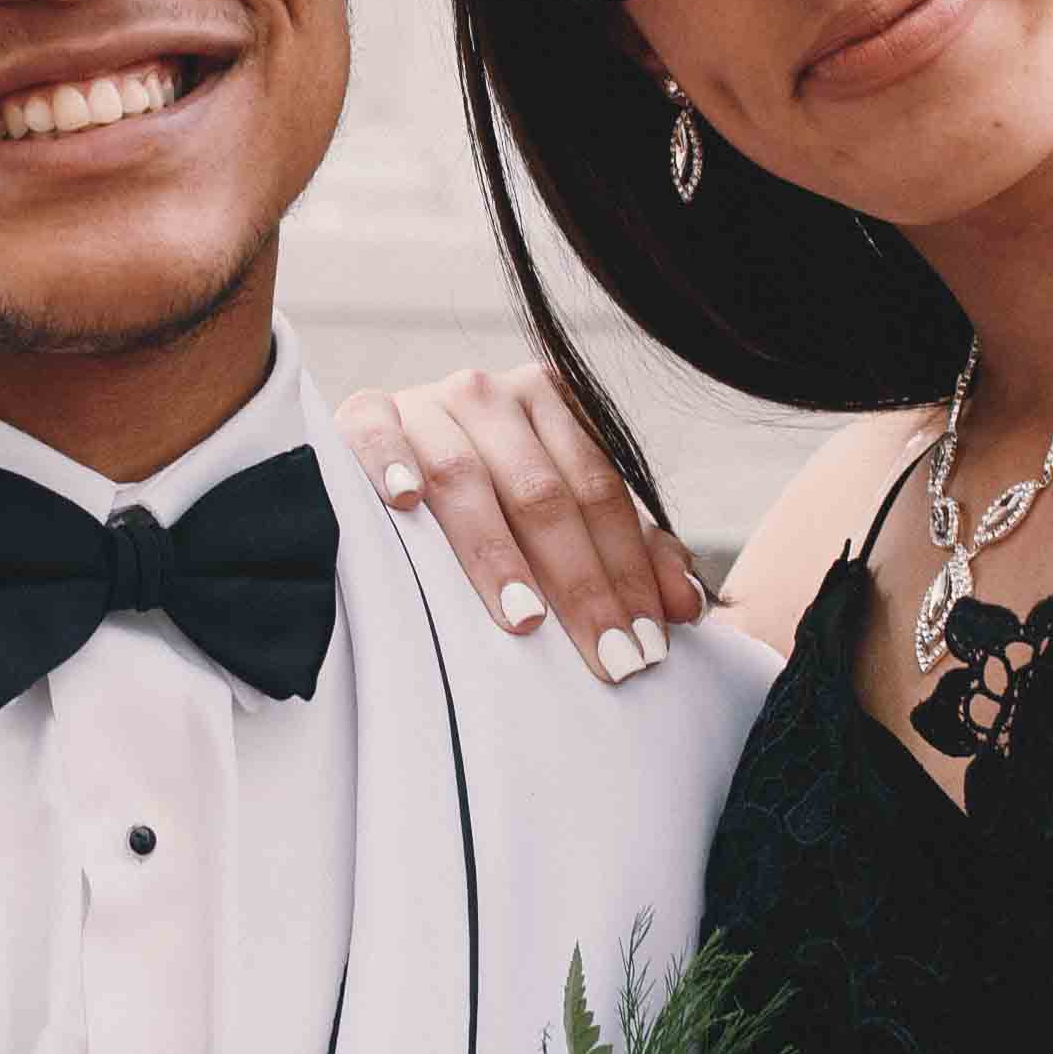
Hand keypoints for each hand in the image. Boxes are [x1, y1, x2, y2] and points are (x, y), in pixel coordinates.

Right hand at [329, 363, 707, 682]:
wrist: (392, 447)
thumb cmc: (491, 496)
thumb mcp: (566, 513)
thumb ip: (629, 551)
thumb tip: (688, 607)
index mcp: (551, 403)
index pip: (600, 493)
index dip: (628, 571)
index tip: (644, 646)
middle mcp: (492, 395)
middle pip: (543, 494)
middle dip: (579, 584)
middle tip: (604, 658)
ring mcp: (427, 402)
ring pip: (466, 478)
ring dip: (495, 554)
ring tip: (525, 621)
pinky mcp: (364, 413)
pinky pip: (376, 434)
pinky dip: (390, 464)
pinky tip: (405, 505)